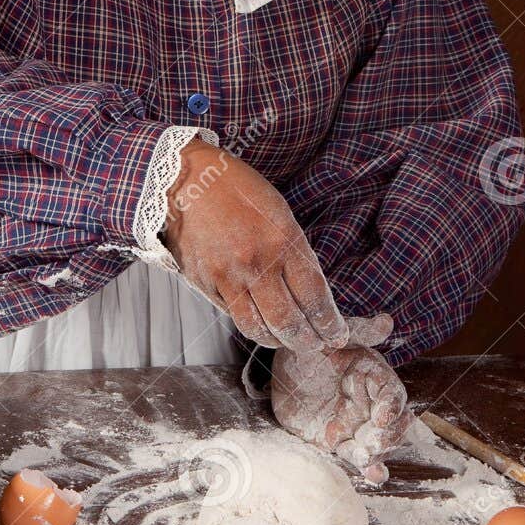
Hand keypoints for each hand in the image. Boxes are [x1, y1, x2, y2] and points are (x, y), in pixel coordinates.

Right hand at [161, 139, 348, 353]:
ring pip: (257, 328)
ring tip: (287, 339)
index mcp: (283, 241)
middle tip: (316, 345)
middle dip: (308, 341)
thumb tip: (306, 294)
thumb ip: (293, 253)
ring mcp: (227, 276)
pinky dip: (248, 322)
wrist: (187, 179)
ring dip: (277, 340)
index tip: (336, 334)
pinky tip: (258, 320)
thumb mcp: (279, 214)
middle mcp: (256, 263)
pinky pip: (231, 314)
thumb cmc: (238, 190)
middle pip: (288, 322)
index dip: (329, 324)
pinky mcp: (203, 283)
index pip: (314, 298)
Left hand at [269, 312, 410, 484]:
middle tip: (373, 442)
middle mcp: (370, 402)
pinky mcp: (340, 440)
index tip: (382, 417)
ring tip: (367, 459)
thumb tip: (387, 321)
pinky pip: (359, 456)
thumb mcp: (327, 335)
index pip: (392, 393)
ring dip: (379, 454)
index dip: (392, 406)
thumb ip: (357, 331)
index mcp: (373, 375)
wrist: (279, 366)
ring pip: (379, 443)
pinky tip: (374, 475)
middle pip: (393, 424)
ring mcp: (357, 423)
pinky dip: (370, 468)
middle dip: (389, 436)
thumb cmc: (308, 344)